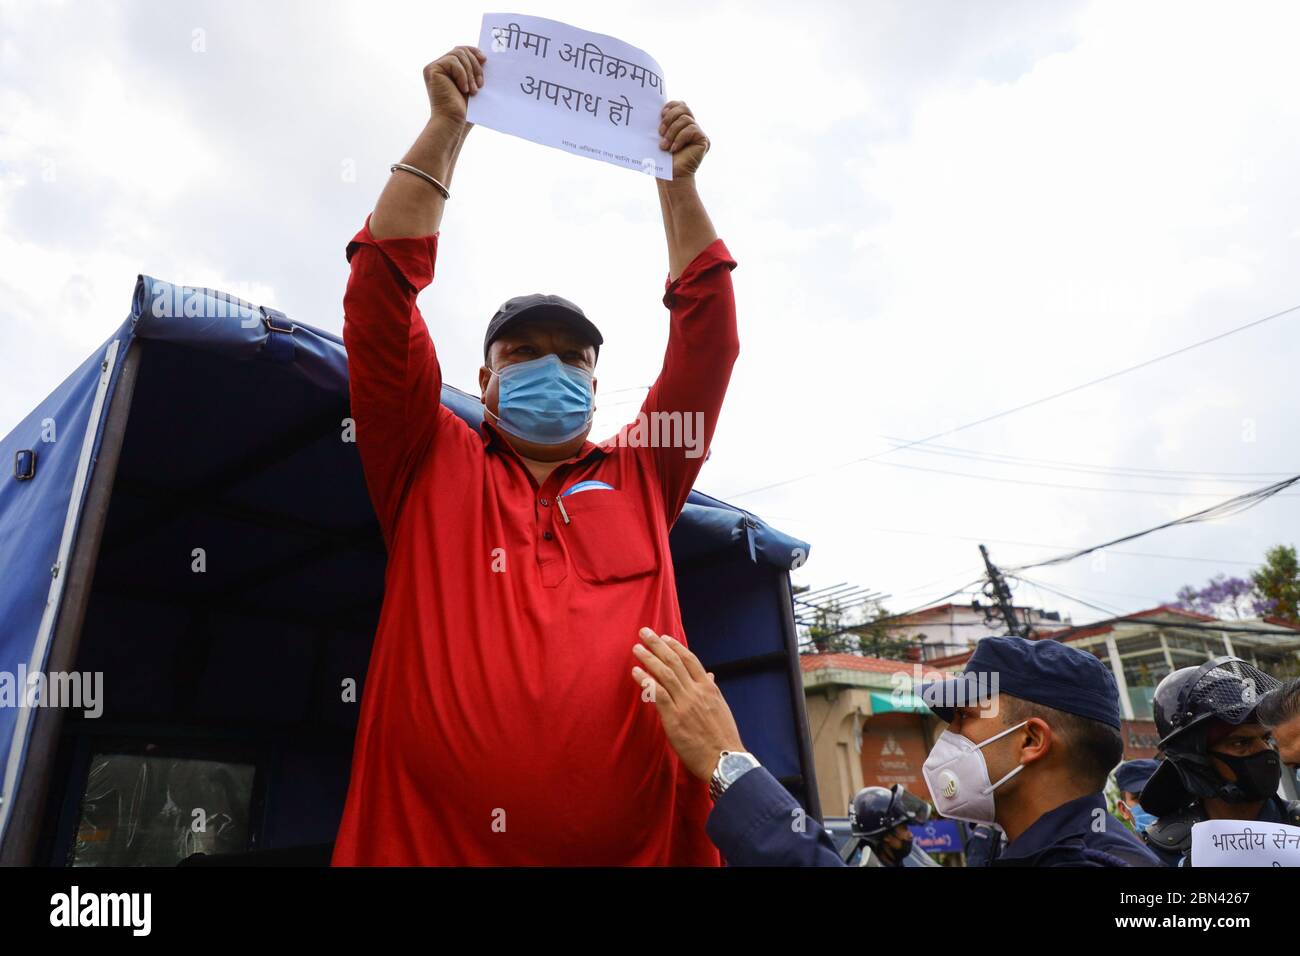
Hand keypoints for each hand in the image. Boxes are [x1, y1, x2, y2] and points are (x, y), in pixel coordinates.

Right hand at [423, 45, 485, 126]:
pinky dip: (462, 75)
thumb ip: (475, 71)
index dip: (474, 51)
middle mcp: (440, 67)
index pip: (462, 51)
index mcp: (449, 70)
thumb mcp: (474, 86)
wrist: (455, 123)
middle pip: (461, 50)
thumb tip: (484, 56)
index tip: (485, 60)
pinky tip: (463, 89)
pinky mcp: (431, 70)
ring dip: (470, 73)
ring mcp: (434, 68)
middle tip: (481, 84)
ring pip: (458, 54)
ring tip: (473, 91)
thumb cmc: (466, 111)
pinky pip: (452, 61)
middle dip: (475, 65)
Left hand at [631, 627, 743, 781]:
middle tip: (645, 632)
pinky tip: (636, 672)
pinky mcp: (674, 718)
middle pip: (674, 662)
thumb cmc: (723, 736)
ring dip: (649, 659)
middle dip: (658, 645)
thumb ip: (711, 690)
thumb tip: (710, 676)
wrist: (724, 759)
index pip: (690, 660)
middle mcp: (697, 692)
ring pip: (665, 674)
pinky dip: (646, 681)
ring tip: (637, 648)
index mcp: (709, 688)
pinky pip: (658, 694)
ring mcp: (685, 704)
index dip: (675, 646)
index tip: (664, 637)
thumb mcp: (721, 708)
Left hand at [658, 101, 709, 178]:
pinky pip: (691, 129)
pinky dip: (679, 138)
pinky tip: (673, 149)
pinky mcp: (704, 140)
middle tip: (660, 132)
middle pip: (684, 108)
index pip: (680, 105)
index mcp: (681, 124)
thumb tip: (659, 108)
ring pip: (685, 119)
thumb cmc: (662, 159)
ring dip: (671, 132)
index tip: (660, 115)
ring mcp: (698, 133)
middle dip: (669, 117)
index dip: (671, 106)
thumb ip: (662, 122)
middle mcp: (692, 127)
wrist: (670, 177)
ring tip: (664, 146)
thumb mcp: (659, 137)